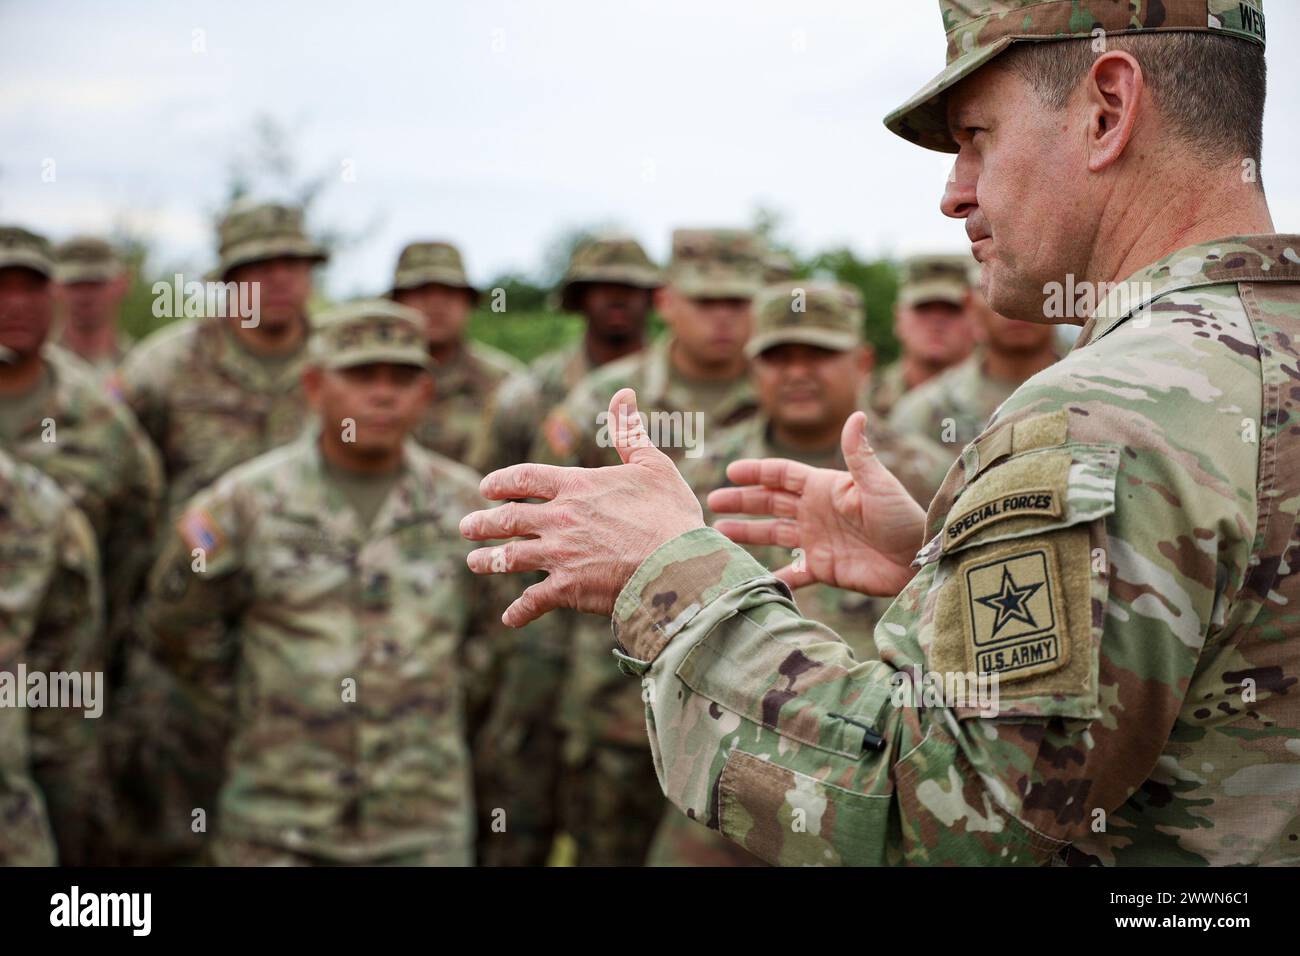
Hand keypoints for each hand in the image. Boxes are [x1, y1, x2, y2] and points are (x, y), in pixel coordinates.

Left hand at [461, 388, 703, 626]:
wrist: (677, 564)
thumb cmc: (671, 513)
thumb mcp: (652, 464)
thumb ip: (629, 431)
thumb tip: (623, 394)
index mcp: (577, 486)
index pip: (525, 479)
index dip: (501, 482)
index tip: (486, 488)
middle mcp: (560, 519)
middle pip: (508, 519)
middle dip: (483, 523)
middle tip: (465, 526)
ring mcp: (559, 555)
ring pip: (510, 557)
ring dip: (488, 560)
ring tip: (473, 562)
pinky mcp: (567, 589)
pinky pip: (533, 600)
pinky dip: (520, 611)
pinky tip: (509, 618)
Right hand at [707, 411, 925, 596]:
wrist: (918, 559)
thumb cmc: (901, 517)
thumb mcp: (878, 484)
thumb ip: (859, 454)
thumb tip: (856, 414)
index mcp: (824, 487)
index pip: (782, 475)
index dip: (756, 472)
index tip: (731, 472)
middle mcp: (816, 512)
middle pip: (770, 503)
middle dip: (742, 501)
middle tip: (712, 502)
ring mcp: (817, 540)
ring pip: (773, 535)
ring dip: (746, 533)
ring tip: (718, 532)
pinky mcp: (823, 569)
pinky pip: (791, 574)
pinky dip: (772, 576)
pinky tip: (748, 577)